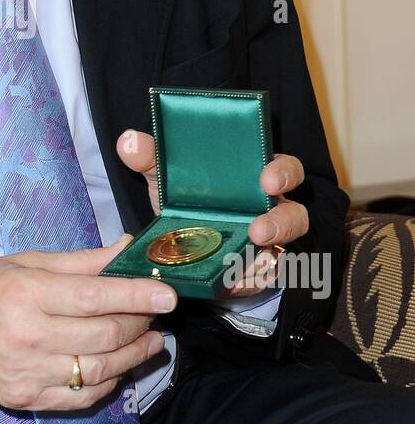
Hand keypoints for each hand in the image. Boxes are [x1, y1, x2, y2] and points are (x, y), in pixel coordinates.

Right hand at [0, 234, 177, 409]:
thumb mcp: (30, 263)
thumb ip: (82, 262)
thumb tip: (127, 249)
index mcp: (29, 294)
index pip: (95, 297)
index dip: (136, 296)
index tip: (167, 294)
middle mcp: (30, 336)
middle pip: (105, 335)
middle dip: (140, 323)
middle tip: (154, 312)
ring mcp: (30, 372)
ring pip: (100, 369)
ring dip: (134, 355)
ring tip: (150, 340)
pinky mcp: (29, 399)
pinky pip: (83, 396)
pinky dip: (109, 381)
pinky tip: (118, 365)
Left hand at [116, 129, 309, 296]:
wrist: (178, 244)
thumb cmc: (185, 199)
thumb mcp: (166, 177)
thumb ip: (150, 157)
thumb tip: (129, 140)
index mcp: (256, 178)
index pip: (285, 170)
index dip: (283, 174)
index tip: (267, 179)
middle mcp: (269, 211)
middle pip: (294, 214)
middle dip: (281, 222)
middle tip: (258, 229)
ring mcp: (267, 245)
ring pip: (284, 251)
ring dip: (267, 258)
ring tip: (245, 261)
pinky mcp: (255, 273)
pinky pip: (262, 281)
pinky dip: (248, 283)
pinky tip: (231, 283)